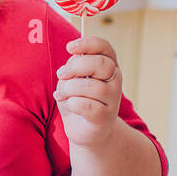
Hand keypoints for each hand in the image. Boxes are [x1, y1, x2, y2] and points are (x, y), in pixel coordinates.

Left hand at [53, 36, 121, 151]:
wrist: (87, 132)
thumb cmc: (78, 101)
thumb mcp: (73, 80)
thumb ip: (73, 69)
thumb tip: (72, 61)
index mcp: (109, 66)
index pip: (104, 47)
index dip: (87, 43)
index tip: (70, 47)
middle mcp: (115, 81)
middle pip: (100, 64)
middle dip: (75, 66)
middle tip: (61, 74)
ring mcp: (112, 99)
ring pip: (91, 86)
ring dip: (69, 88)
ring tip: (61, 94)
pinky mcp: (105, 117)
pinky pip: (85, 105)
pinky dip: (71, 104)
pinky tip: (69, 105)